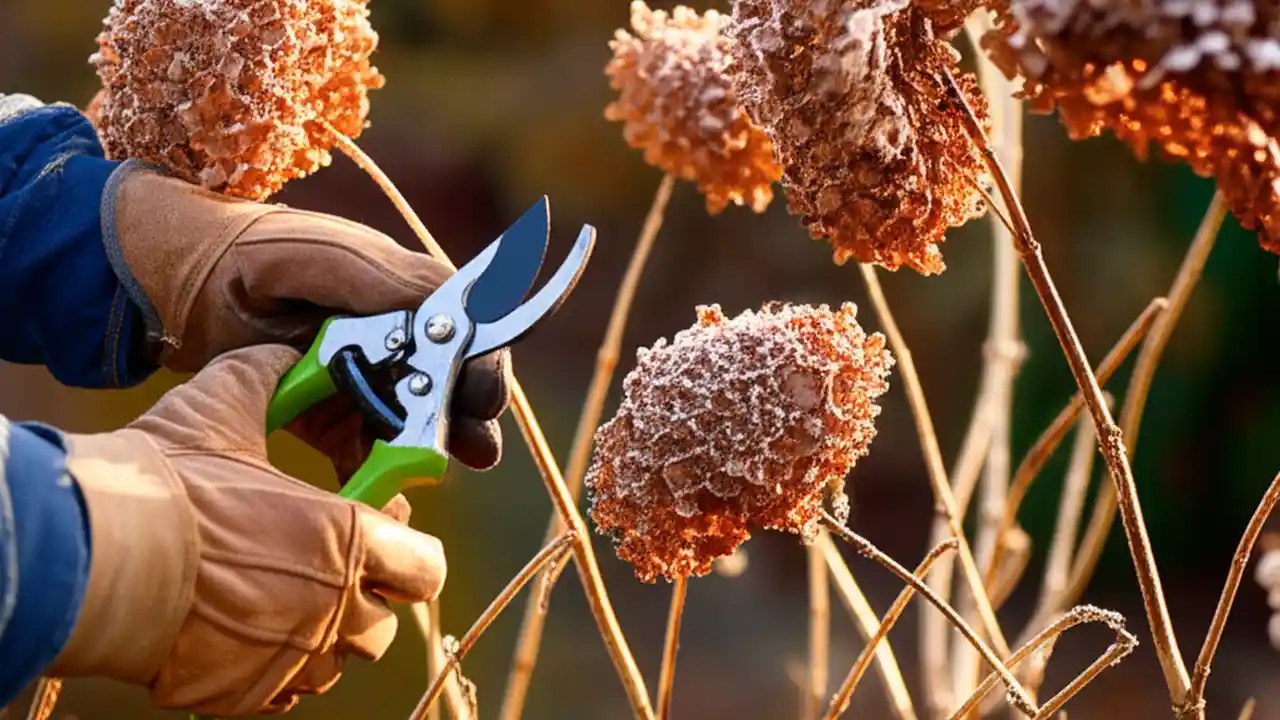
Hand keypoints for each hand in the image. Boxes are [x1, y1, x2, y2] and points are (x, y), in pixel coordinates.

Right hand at [48, 345, 445, 715]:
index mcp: (348, 541)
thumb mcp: (222, 408)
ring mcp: (292, 659)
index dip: (409, 546)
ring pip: (339, 658)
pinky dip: (280, 665)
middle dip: (369, 591)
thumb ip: (270, 378)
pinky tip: (248, 630)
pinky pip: (290, 689)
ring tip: (284, 594)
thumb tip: (289, 357)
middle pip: (386, 618)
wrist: (92, 557)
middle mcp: (334, 610)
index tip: (380, 526)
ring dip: (326, 630)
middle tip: (331, 563)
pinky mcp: (246, 693)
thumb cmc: (166, 486)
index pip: (425, 567)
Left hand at [104, 160, 508, 468]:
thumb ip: (386, 280)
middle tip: (475, 451)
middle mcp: (395, 336)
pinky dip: (373, 470)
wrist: (173, 284)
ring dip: (426, 450)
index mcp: (404, 293)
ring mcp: (363, 376)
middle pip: (449, 384)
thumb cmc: (251, 253)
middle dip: (465, 419)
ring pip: (414, 421)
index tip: (482, 400)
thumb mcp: (320, 255)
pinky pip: (364, 447)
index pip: (467, 332)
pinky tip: (374, 489)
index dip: (483, 368)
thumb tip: (454, 304)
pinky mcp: (330, 413)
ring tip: (428, 476)